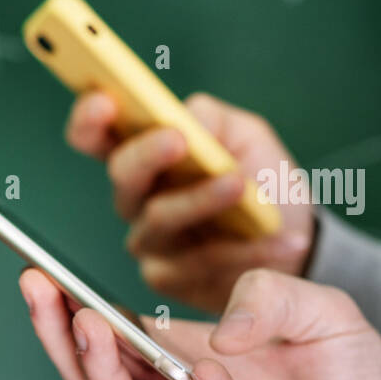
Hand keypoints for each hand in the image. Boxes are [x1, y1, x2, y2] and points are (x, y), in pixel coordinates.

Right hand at [67, 91, 313, 311]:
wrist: (291, 239)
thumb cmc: (259, 181)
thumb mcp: (245, 135)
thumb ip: (212, 119)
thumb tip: (184, 115)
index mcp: (144, 155)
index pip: (96, 136)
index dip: (89, 120)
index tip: (103, 102)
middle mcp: (136, 198)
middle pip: (123, 176)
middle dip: (146, 155)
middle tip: (178, 140)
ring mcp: (148, 239)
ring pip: (159, 218)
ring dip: (201, 199)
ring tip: (241, 185)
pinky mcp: (168, 277)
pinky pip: (200, 259)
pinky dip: (244, 249)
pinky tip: (281, 239)